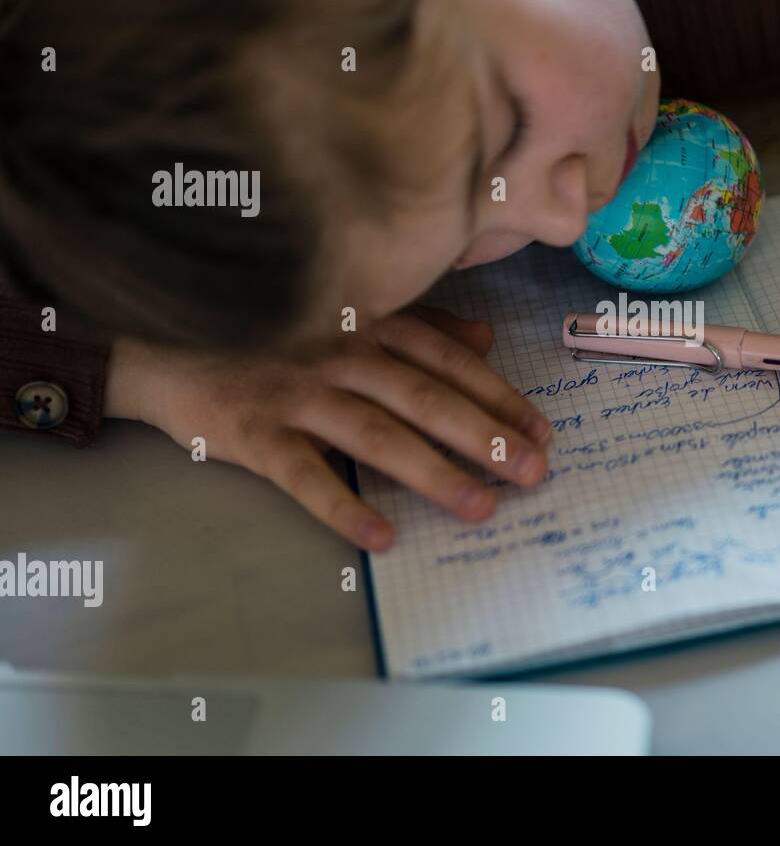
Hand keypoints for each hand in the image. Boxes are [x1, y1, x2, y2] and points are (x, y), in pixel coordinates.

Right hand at [104, 307, 551, 549]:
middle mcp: (339, 351)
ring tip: (479, 509)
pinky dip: (342, 505)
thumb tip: (485, 340)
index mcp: (368, 322)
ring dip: (431, 473)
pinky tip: (381, 536)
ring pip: (375, 435)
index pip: (448, 361)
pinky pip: (304, 475)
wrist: (168, 339)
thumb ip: (419, 325)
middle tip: (531, 475)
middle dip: (483, 437)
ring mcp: (296, 391)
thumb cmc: (272, 329)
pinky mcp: (253, 432)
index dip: (498, 397)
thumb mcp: (348, 313)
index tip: (541, 434)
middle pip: (423, 397)